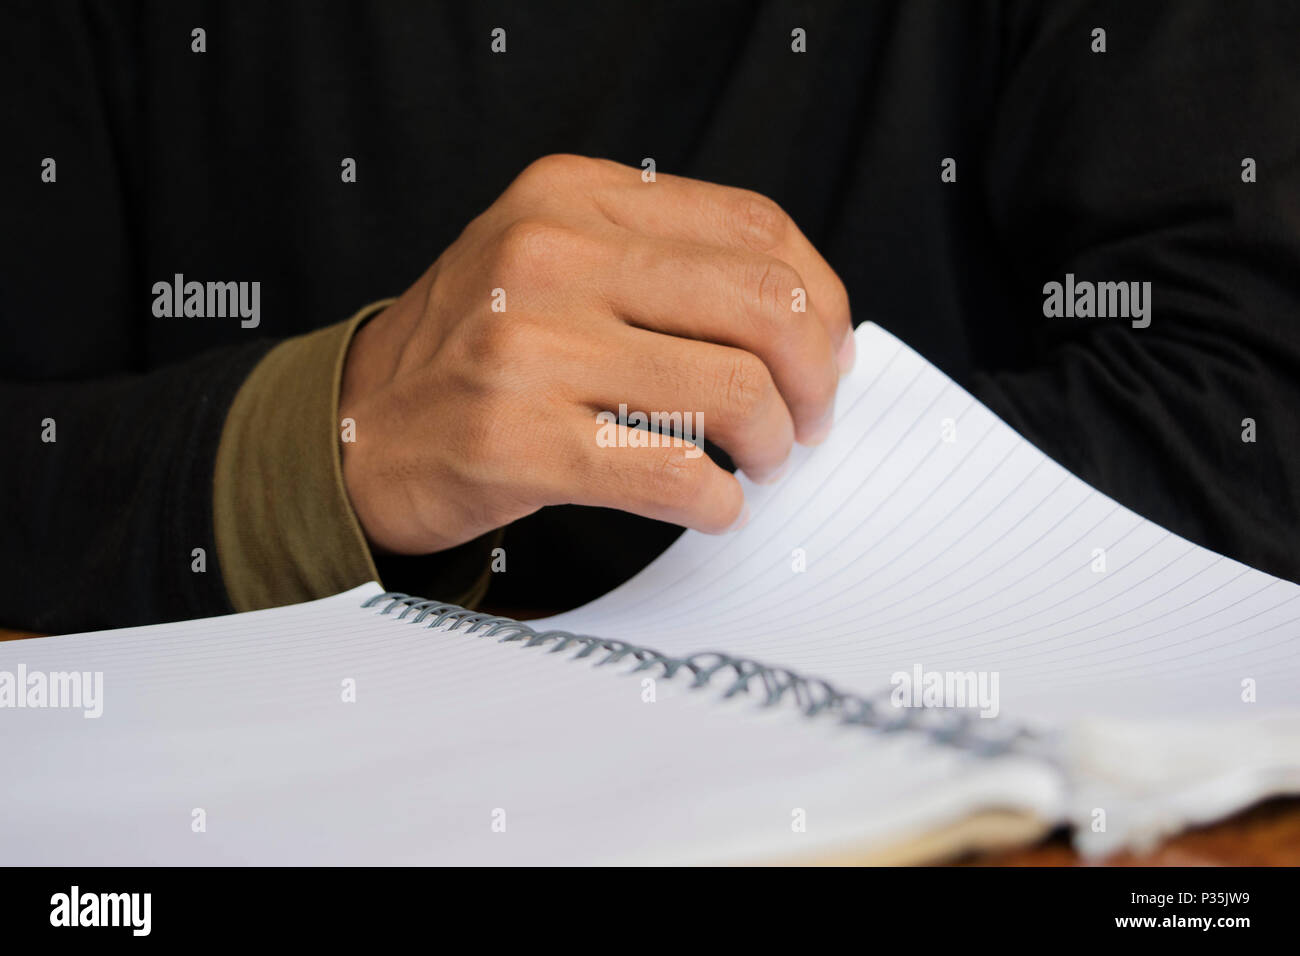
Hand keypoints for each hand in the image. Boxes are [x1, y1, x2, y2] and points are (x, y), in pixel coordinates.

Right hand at [339, 154, 852, 554]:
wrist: (356, 431)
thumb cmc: (476, 350)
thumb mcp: (553, 261)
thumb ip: (662, 264)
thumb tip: (811, 322)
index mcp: (571, 196)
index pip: (754, 227)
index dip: (820, 299)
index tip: (827, 352)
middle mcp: (550, 255)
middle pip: (763, 304)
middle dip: (814, 380)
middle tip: (807, 424)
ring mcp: (528, 347)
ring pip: (734, 391)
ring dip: (773, 447)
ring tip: (758, 464)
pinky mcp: (516, 439)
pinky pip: (674, 474)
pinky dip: (720, 504)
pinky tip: (714, 508)